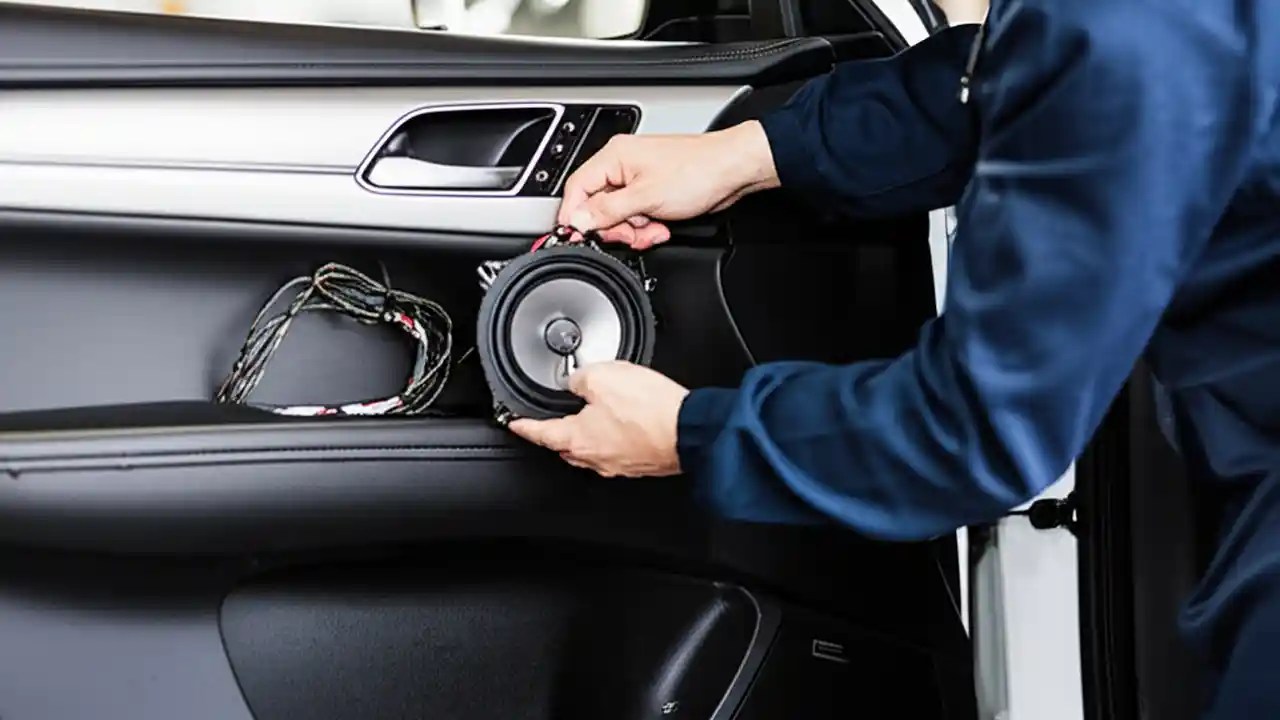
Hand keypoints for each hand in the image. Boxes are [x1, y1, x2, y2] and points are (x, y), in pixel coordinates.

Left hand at [508, 361, 689, 476]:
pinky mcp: (640, 463)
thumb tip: (575, 381)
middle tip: (554, 417)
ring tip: (592, 415)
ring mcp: (619, 464)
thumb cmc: (651, 411)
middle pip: (564, 445)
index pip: (539, 433)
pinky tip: (624, 424)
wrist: (690, 429)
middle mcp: (595, 458)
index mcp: (577, 439)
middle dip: (556, 431)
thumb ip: (580, 377)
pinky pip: (617, 450)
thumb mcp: (603, 376)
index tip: (514, 423)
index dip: (523, 425)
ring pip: (591, 450)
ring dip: (588, 433)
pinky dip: (614, 437)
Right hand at [558, 121, 779, 248]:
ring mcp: (639, 178)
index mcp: (614, 157)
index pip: (577, 188)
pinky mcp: (653, 190)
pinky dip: (646, 226)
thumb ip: (607, 210)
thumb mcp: (646, 197)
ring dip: (634, 230)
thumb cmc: (698, 171)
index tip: (579, 236)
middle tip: (629, 234)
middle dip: (614, 227)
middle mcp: (623, 164)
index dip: (575, 215)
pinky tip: (660, 226)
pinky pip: (637, 215)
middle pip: (597, 206)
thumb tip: (578, 220)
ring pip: (618, 215)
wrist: (733, 170)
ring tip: (653, 228)